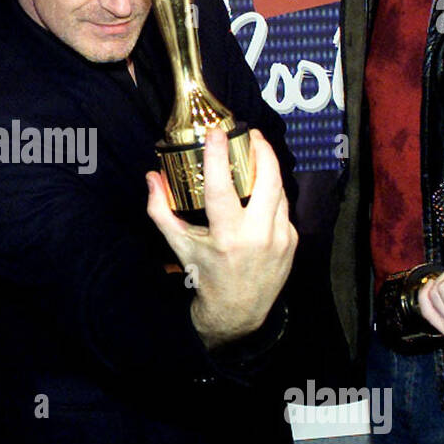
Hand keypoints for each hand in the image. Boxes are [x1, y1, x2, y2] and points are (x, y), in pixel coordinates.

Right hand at [146, 127, 296, 348]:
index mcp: (228, 238)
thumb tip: (152, 178)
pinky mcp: (291, 241)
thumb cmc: (205, 275)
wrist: (237, 311)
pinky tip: (261, 185)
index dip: (219, 158)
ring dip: (269, 168)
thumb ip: (161, 210)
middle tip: (251, 134)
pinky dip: (272, 193)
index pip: (223, 189)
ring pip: (279, 190)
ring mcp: (280, 239)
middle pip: (268, 180)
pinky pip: (283, 207)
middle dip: (263, 151)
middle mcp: (258, 237)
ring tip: (257, 152)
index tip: (217, 133)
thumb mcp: (180, 245)